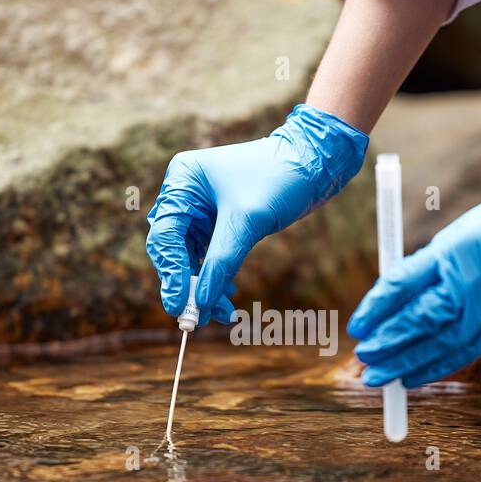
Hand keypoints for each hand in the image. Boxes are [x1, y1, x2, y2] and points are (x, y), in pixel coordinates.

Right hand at [145, 104, 367, 325]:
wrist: (314, 162)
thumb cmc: (280, 178)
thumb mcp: (248, 222)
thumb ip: (222, 261)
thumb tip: (202, 302)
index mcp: (182, 181)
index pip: (166, 236)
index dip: (171, 274)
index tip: (179, 306)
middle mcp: (185, 193)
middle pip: (174, 249)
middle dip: (188, 284)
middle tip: (199, 319)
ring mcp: (201, 208)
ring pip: (191, 257)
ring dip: (204, 285)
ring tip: (222, 313)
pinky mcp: (219, 220)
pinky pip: (209, 254)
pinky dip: (217, 275)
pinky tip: (228, 294)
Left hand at [348, 159, 480, 387]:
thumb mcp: (455, 238)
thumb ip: (423, 272)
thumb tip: (385, 312)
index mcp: (454, 249)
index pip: (404, 284)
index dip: (376, 309)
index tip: (357, 328)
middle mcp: (475, 279)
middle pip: (424, 320)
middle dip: (390, 344)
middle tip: (364, 359)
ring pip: (447, 344)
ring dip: (410, 365)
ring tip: (382, 377)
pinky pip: (469, 350)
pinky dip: (439, 366)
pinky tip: (415, 376)